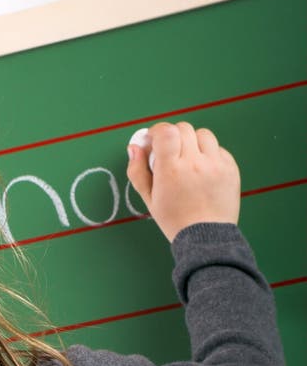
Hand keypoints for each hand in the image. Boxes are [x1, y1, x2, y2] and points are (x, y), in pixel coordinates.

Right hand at [127, 121, 240, 242]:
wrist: (206, 237)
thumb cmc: (175, 220)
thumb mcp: (149, 199)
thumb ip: (137, 171)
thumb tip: (134, 148)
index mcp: (171, 170)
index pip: (165, 132)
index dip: (158, 130)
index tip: (154, 138)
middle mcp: (194, 163)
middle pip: (184, 129)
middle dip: (174, 135)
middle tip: (170, 151)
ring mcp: (215, 164)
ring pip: (203, 134)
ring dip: (193, 141)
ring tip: (189, 159)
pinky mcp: (230, 168)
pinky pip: (218, 149)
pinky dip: (209, 154)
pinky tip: (203, 170)